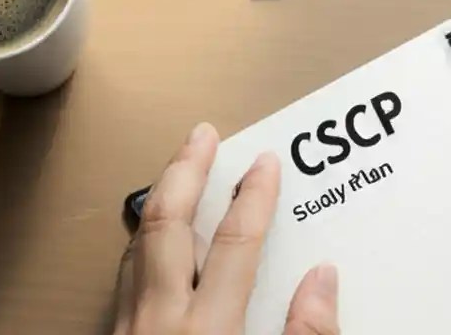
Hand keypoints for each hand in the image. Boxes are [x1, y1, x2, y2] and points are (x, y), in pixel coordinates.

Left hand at [113, 123, 340, 334]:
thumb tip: (322, 277)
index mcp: (207, 328)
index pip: (234, 241)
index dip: (255, 196)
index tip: (267, 163)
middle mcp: (159, 318)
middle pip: (166, 223)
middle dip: (185, 171)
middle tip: (202, 135)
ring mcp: (128, 327)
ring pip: (138, 244)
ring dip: (162, 200)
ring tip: (183, 171)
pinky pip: (129, 274)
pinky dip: (148, 240)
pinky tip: (162, 237)